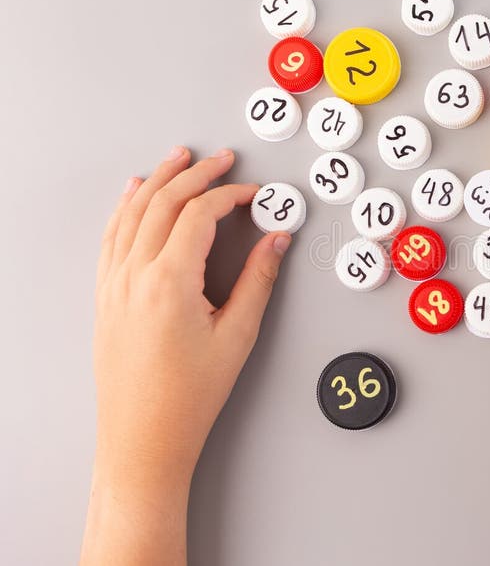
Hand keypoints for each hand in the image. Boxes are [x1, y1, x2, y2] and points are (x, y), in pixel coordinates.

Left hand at [83, 146, 289, 564]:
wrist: (142, 438)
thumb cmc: (188, 397)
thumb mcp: (237, 337)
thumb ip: (258, 280)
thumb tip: (276, 240)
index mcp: (169, 281)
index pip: (200, 215)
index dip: (231, 195)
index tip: (254, 194)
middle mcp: (135, 275)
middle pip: (164, 202)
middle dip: (195, 173)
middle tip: (222, 158)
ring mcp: (114, 284)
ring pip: (133, 212)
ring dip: (158, 179)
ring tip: (178, 158)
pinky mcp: (106, 296)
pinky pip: (112, 235)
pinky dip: (125, 207)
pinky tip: (133, 195)